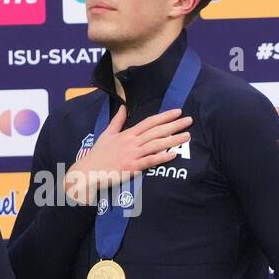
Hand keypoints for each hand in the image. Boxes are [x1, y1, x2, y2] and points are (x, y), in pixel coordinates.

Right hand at [63, 106, 192, 205]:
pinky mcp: (131, 167)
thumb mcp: (107, 134)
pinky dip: (162, 157)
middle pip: (156, 131)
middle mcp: (131, 142)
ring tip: (187, 136)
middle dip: (174, 125)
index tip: (178, 112)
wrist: (88, 171)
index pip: (149, 122)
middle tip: (189, 120)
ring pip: (156, 145)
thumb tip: (124, 107)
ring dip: (173, 140)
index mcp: (127, 134)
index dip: (164, 116)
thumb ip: (117, 121)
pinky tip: (174, 154)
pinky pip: (149, 161)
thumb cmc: (98, 154)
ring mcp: (132, 154)